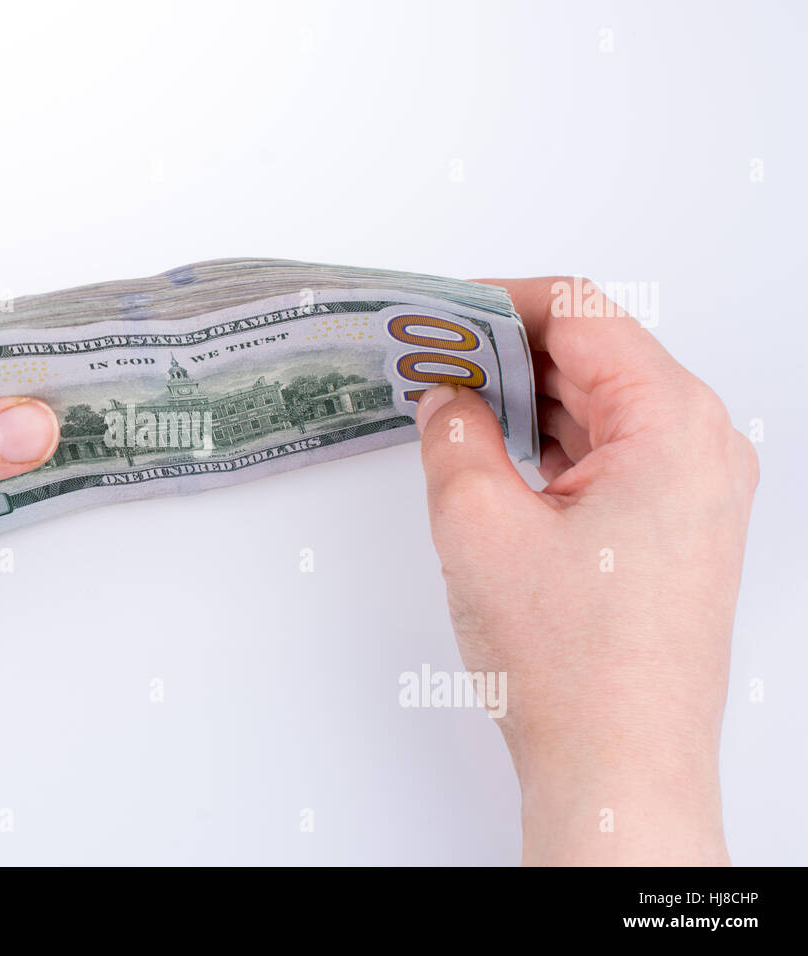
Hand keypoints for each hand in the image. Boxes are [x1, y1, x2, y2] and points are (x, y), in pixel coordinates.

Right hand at [414, 277, 757, 864]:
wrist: (619, 770)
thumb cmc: (574, 667)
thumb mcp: (478, 526)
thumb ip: (454, 436)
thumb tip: (447, 399)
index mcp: (671, 425)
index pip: (583, 313)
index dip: (500, 301)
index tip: (440, 309)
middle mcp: (701, 448)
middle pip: (598, 354)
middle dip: (507, 350)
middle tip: (430, 357)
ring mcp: (696, 492)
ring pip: (604, 406)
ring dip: (529, 398)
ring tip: (452, 403)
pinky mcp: (676, 530)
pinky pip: (612, 455)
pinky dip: (553, 443)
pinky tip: (497, 455)